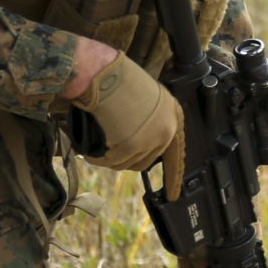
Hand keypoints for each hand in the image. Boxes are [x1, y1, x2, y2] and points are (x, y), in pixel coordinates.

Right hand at [70, 47, 183, 174]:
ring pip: (129, 163)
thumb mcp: (146, 98)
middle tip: (110, 151)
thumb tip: (141, 145)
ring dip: (113, 159)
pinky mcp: (132, 146)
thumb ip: (150, 120)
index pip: (177, 152)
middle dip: (128, 158)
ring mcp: (151, 138)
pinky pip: (113, 162)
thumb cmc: (119, 79)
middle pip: (148, 160)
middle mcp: (168, 128)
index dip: (174, 175)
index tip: (174, 194)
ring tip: (99, 146)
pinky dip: (100, 160)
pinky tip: (90, 154)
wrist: (106, 74)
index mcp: (174, 114)